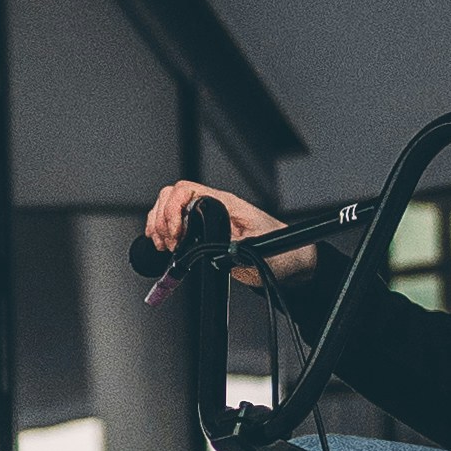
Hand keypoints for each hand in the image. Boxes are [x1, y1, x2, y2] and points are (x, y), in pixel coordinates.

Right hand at [139, 178, 312, 282]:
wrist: (291, 261)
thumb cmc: (282, 252)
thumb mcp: (259, 250)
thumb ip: (235, 248)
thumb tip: (215, 251)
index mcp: (226, 204)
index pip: (187, 190)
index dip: (172, 210)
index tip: (174, 234)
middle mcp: (215, 206)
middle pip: (172, 195)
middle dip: (161, 218)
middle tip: (166, 243)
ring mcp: (208, 217)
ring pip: (171, 206)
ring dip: (159, 224)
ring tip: (163, 244)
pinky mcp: (206, 231)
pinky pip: (177, 222)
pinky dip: (165, 232)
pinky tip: (166, 245)